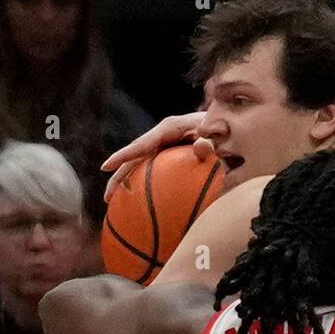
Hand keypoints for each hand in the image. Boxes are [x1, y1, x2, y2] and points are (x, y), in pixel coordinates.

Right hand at [101, 112, 215, 200]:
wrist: (228, 127)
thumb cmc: (223, 130)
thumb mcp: (218, 133)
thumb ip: (211, 140)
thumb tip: (203, 146)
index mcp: (168, 128)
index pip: (141, 144)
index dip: (123, 156)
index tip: (106, 167)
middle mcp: (161, 137)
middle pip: (134, 157)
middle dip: (118, 176)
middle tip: (107, 198)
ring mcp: (164, 147)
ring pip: (139, 166)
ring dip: (127, 183)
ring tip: (115, 204)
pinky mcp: (168, 157)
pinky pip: (152, 172)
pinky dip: (144, 186)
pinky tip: (141, 206)